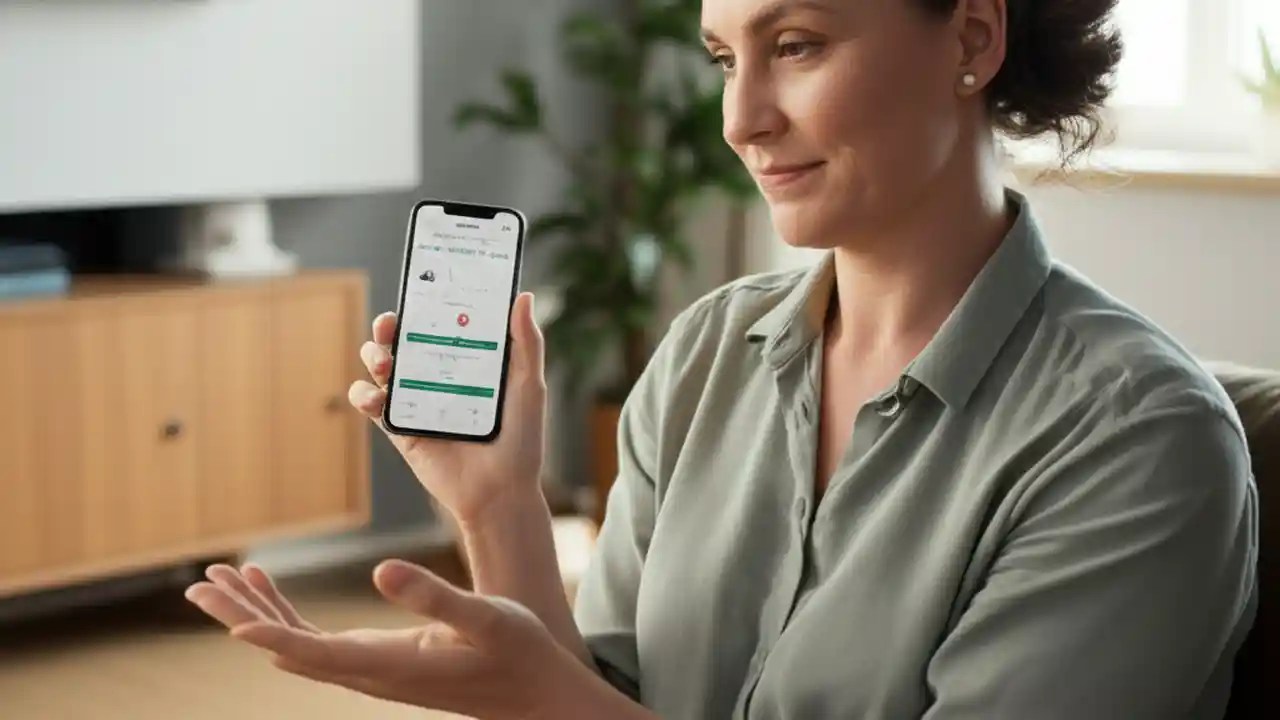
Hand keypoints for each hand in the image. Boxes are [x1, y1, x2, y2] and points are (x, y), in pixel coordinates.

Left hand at [185, 561, 612, 719]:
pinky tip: (276, 595)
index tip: (225, 612)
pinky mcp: (382, 665)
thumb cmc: (519, 652)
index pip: (314, 651)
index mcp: (391, 664)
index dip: (268, 630)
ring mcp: (374, 672)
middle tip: (202, 583)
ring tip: (224, 579)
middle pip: (291, 648)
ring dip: (260, 613)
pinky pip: (320, 644)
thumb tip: (381, 569)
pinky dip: (290, 617)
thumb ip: (433, 595)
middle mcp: (372, 674)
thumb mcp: (485, 617)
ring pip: (299, 646)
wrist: (538, 694)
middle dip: (244, 614)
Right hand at [351, 292, 545, 522]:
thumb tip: (524, 296)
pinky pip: (373, 405)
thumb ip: (526, 343)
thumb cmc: (521, 439)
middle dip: (389, 326)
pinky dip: (364, 395)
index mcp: (467, 361)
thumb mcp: (527, 386)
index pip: (441, 324)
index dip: (426, 304)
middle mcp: (439, 376)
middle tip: (390, 324)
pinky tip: (375, 396)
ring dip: (373, 356)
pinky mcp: (401, 429)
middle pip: (404, 340)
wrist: (500, 492)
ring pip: (382, 367)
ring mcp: (418, 401)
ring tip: (384, 362)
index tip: (419, 287)